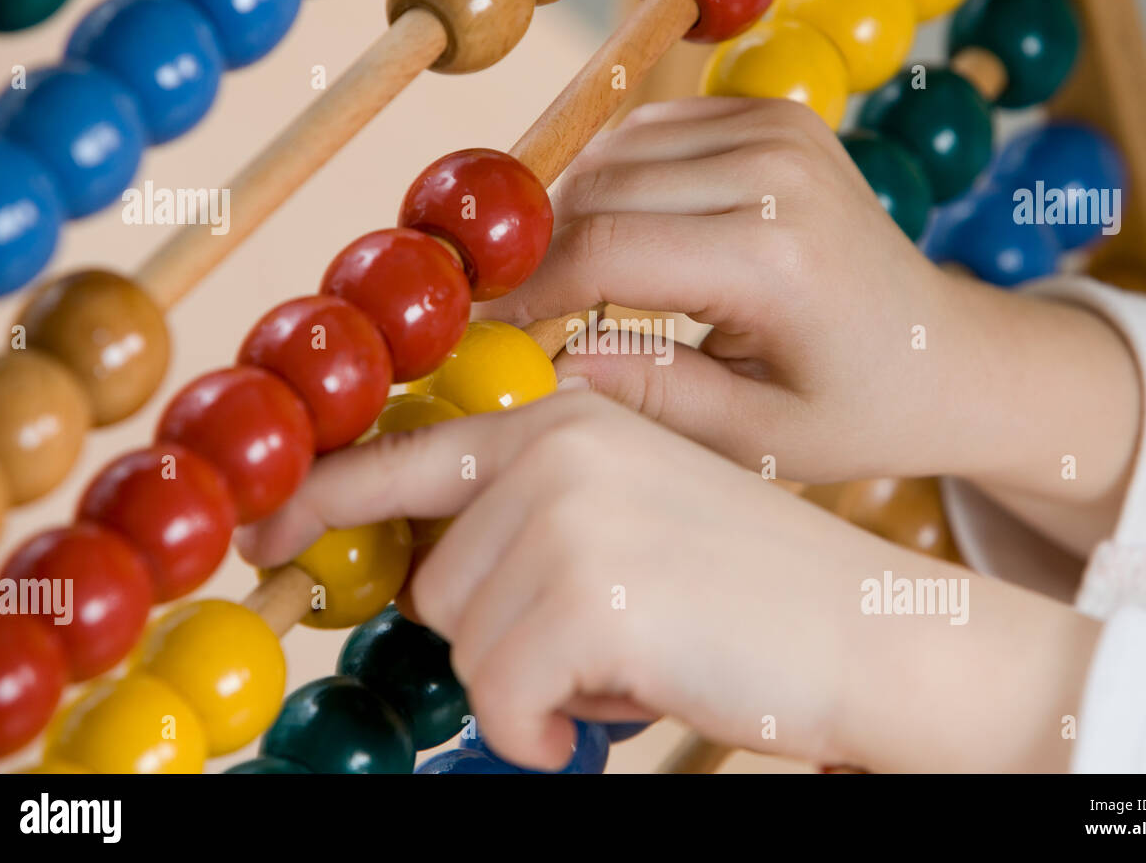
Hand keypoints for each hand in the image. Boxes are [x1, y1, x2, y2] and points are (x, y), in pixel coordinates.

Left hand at [238, 391, 1099, 771]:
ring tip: (640, 650)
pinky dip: (551, 729)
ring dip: (536, 679)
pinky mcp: (583, 594)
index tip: (269, 537)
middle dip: (501, 630)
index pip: (407, 456)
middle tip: (615, 627)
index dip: (324, 500)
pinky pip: (503, 701)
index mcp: (562, 417)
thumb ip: (524, 516)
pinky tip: (630, 697)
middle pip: (435, 582)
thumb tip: (417, 570)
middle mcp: (551, 447)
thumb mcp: (629, 514)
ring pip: (465, 647)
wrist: (876, 630)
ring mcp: (564, 514)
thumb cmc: (750, 584)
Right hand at [482, 96, 1143, 546]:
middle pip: (598, 191)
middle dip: (538, 255)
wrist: (946, 351)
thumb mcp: (758, 440)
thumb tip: (541, 362)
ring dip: (571, 216)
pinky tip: (618, 239)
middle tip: (505, 315)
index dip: (525, 291)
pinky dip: (613, 182)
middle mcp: (779, 169)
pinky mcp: (773, 113)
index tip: (478, 330)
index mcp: (777, 255)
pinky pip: (648, 132)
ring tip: (560, 287)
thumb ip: (649, 396)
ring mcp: (779, 128)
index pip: (605, 250)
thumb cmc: (859, 411)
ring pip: (612, 154)